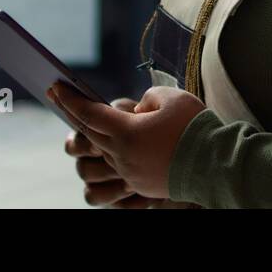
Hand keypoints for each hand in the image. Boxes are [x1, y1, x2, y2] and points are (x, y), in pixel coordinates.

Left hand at [47, 81, 206, 200]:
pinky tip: (122, 140)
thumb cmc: (195, 127)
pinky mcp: (140, 185)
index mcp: (127, 133)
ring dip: (97, 135)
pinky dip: (118, 151)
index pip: (89, 113)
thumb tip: (137, 112)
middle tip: (59, 97)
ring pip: (104, 152)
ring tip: (94, 120)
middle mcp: (122, 156)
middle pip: (89, 134)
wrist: (216, 164)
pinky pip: (121, 166)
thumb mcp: (171, 98)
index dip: (70, 99)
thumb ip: (147, 98)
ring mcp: (130, 174)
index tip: (54, 86)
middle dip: (73, 114)